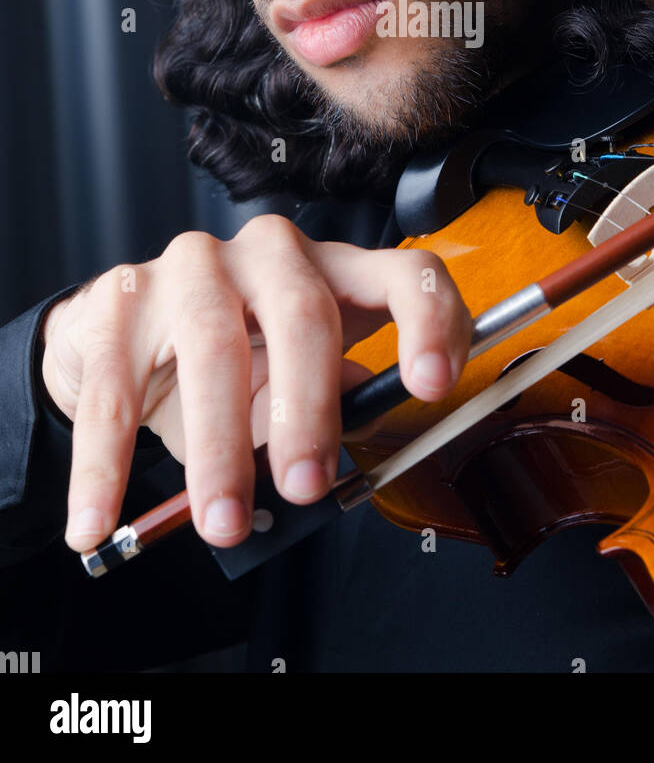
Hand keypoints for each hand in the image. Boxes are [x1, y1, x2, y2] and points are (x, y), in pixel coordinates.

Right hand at [40, 213, 470, 551]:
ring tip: (221, 518)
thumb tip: (332, 464)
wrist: (116, 339)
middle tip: (305, 485)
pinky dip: (109, 463)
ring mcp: (193, 265)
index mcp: (334, 272)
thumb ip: (318, 416)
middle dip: (309, 407)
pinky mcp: (121, 296)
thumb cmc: (225, 363)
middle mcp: (270, 254)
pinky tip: (103, 518)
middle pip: (305, 312)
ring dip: (219, 445)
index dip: (428, 322)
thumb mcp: (285, 390)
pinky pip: (117, 385)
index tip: (431, 385)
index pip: (404, 274)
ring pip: (214, 343)